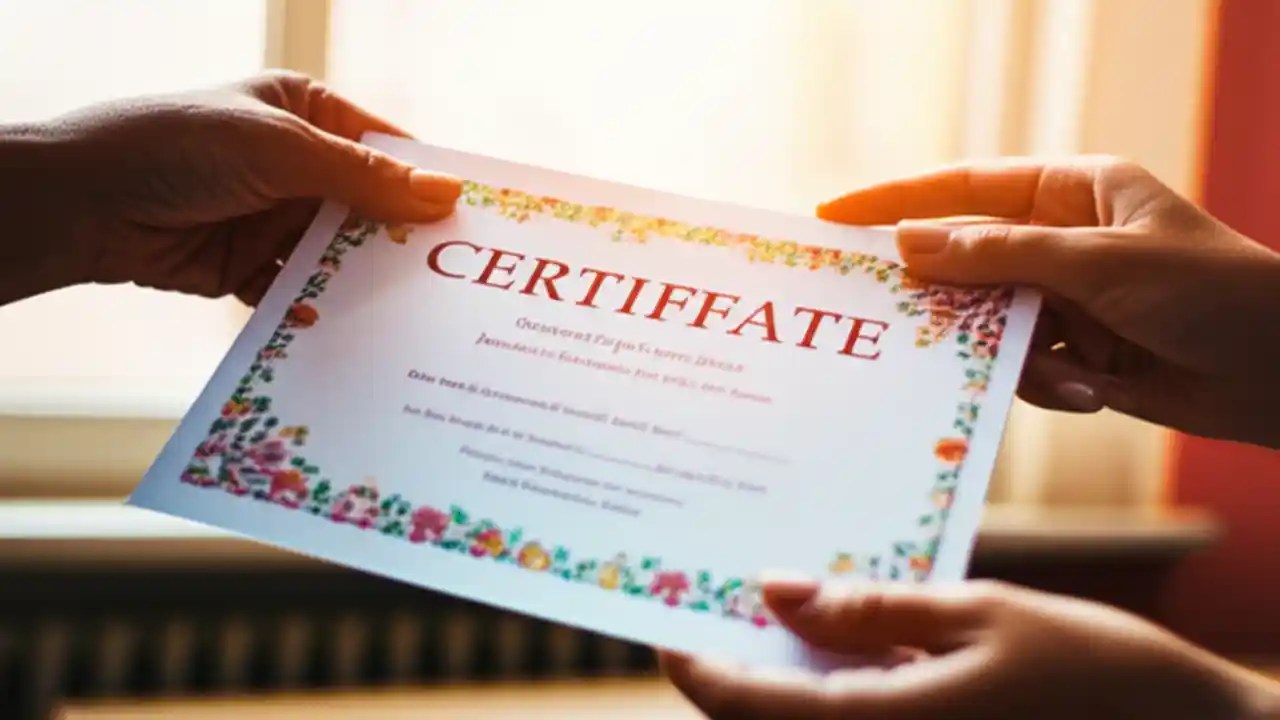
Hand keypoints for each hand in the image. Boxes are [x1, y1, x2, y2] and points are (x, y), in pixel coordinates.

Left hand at [0, 70, 459, 306]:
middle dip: (404, 239)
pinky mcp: (252, 265)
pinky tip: (350, 327)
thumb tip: (446, 192)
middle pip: (371, 206)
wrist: (84, 205)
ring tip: (415, 312)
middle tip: (456, 277)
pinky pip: (304, 288)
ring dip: (364, 278)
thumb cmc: (178, 147)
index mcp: (308, 112)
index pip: (388, 147)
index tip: (478, 219)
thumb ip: (365, 177)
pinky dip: (321, 306)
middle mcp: (298, 164)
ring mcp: (275, 216)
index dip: (432, 182)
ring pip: (341, 253)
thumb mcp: (283, 150)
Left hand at [662, 579, 1279, 719]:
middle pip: (769, 718)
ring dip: (780, 667)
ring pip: (812, 717)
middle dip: (731, 661)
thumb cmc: (1096, 671)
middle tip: (708, 589)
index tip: (659, 619)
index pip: (750, 708)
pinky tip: (840, 622)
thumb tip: (778, 590)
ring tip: (766, 593)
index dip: (695, 667)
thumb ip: (874, 608)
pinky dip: (834, 675)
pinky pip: (857, 715)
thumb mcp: (981, 614)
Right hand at [817, 157, 1279, 447]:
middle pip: (968, 262)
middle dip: (950, 298)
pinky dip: (1048, 383)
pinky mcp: (1078, 353)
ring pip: (991, 324)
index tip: (832, 215)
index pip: (964, 189)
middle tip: (897, 323)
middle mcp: (1063, 241)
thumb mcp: (1098, 264)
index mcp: (1074, 192)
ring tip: (1065, 370)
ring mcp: (1069, 299)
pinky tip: (1096, 390)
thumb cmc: (1211, 292)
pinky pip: (1023, 366)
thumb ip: (998, 255)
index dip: (895, 200)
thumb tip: (908, 242)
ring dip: (1018, 355)